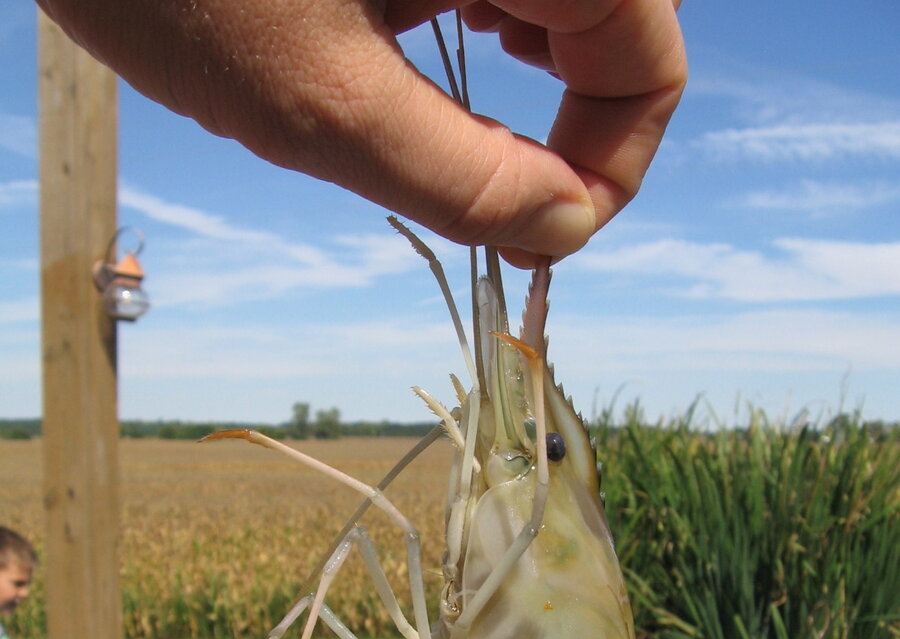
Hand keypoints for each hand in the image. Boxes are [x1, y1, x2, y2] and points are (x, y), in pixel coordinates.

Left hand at [36, 0, 685, 263]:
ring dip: (535, 71)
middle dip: (572, 124)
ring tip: (456, 117)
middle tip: (496, 200)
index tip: (537, 235)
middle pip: (618, 20)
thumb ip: (462, 180)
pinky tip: (428, 36)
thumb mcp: (323, 103)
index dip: (611, 167)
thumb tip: (559, 231)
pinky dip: (489, 11)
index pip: (648, 56)